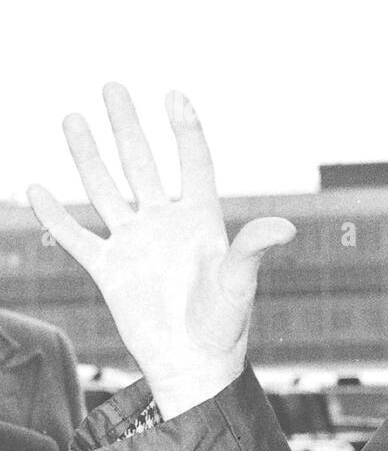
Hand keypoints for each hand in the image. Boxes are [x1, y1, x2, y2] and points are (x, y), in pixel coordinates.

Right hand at [27, 83, 295, 419]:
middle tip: (112, 85)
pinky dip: (55, 216)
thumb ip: (253, 250)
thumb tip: (286, 226)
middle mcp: (166, 224)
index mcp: (202, 221)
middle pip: (143, 164)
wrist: (193, 364)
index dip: (185, 130)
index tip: (174, 94)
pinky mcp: (109, 270)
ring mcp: (135, 244)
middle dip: (128, 127)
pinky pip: (76, 237)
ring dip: (88, 156)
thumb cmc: (225, 326)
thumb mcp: (240, 284)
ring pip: (106, 190)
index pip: (193, 163)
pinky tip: (36, 188)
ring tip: (71, 117)